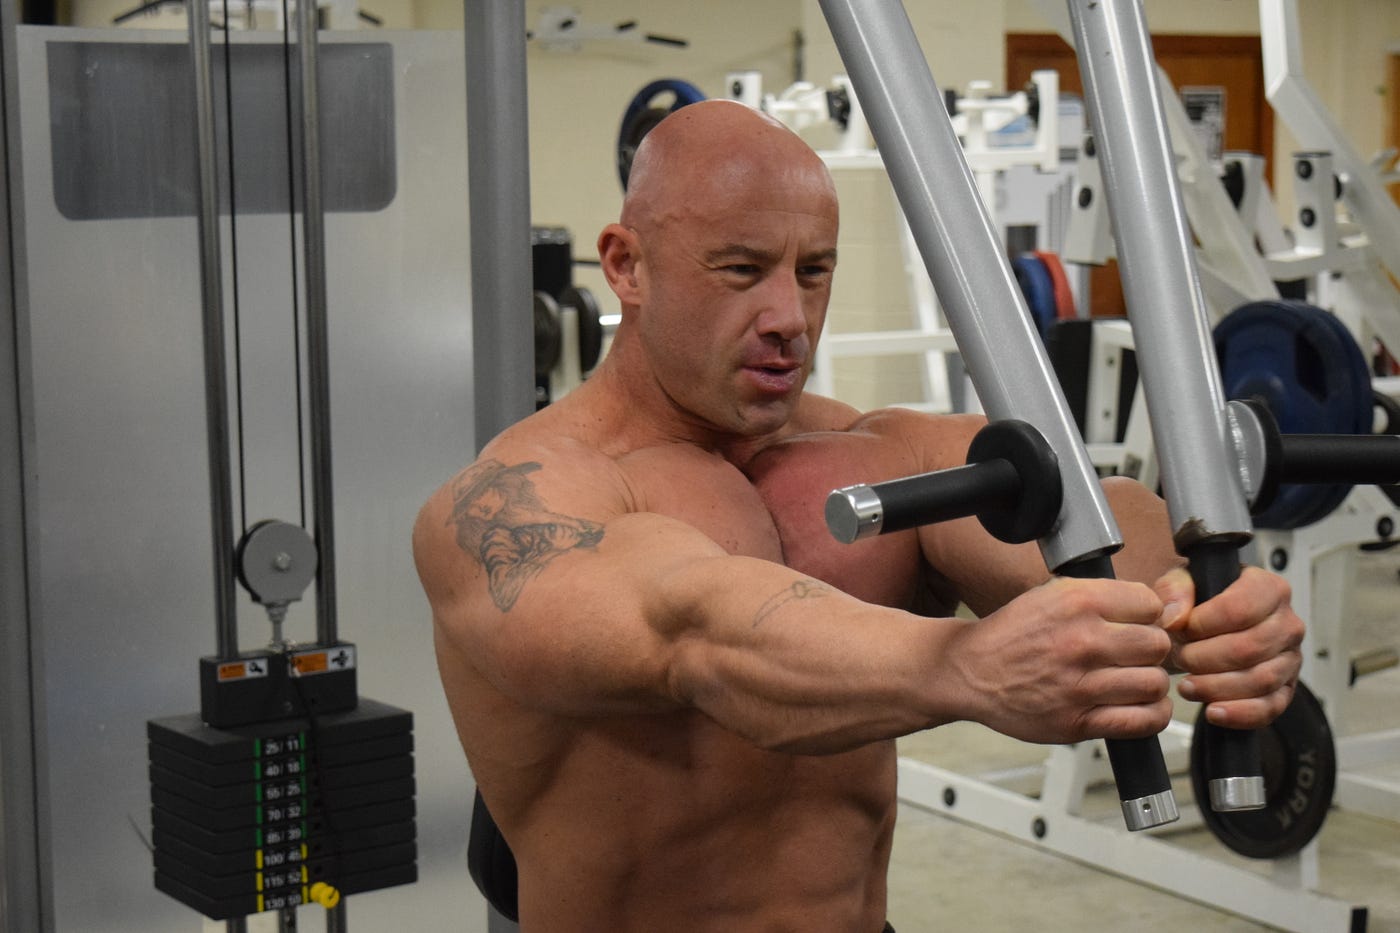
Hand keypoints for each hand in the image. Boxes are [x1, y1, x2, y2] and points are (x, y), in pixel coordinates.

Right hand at [953, 577, 1173, 743]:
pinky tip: (1139, 705)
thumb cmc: (1013, 634)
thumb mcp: (1053, 595)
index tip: (1136, 624)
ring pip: (1154, 683)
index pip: (1151, 605)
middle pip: (1157, 644)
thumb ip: (1102, 598)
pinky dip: (1151, 714)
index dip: (1148, 615)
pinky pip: (1142, 721)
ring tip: (1133, 680)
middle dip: (1150, 649)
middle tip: (1135, 655)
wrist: (970, 670)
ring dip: (1149, 683)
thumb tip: (1159, 609)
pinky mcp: (1077, 721)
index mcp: (1077, 602)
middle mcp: (1081, 640)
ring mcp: (1080, 684)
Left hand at [1155, 565, 1303, 729]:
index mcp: (1268, 589)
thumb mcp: (1180, 582)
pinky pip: (1270, 708)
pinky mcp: (1285, 689)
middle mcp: (1287, 623)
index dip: (1205, 624)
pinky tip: (1213, 712)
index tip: (1181, 629)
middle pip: (1249, 648)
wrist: (1206, 627)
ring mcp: (1290, 658)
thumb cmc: (1199, 603)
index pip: (1240, 608)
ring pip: (1260, 680)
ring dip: (1217, 687)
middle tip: (1180, 659)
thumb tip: (1176, 619)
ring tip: (1187, 686)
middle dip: (1206, 658)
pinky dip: (1240, 714)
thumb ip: (1175, 590)